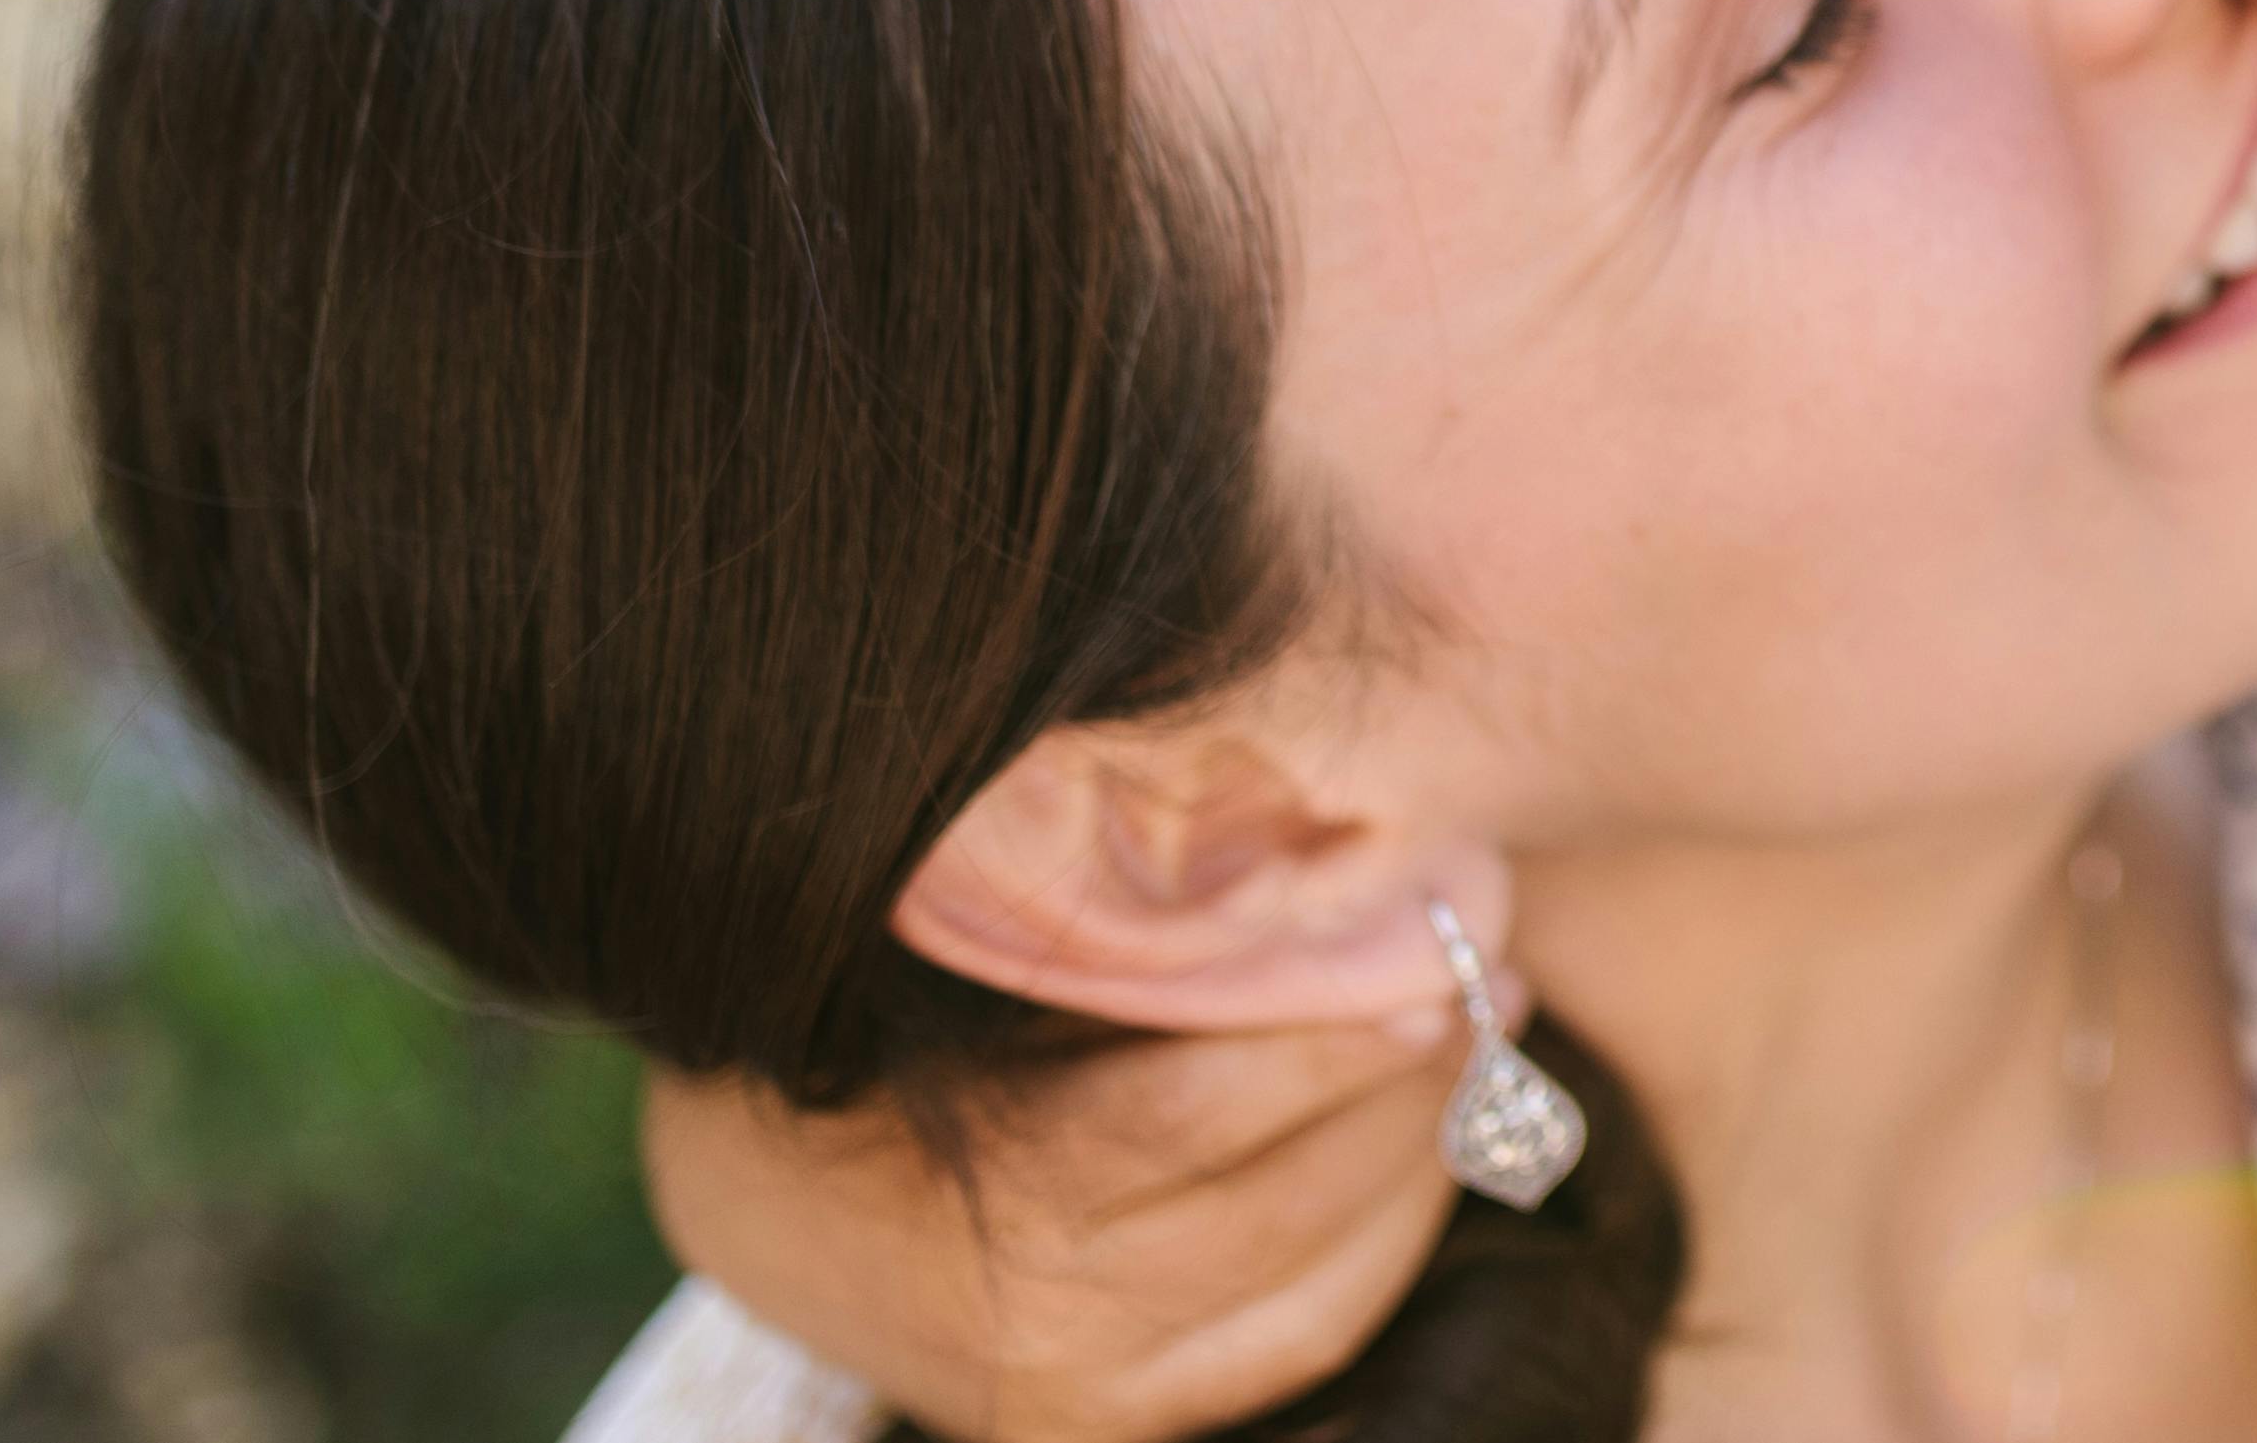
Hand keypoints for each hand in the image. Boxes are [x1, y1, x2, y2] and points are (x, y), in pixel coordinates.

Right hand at [643, 1014, 1465, 1442]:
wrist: (761, 1199)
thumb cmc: (880, 1043)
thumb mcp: (970, 972)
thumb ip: (1118, 946)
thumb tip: (1305, 870)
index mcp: (998, 1192)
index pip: (1199, 1117)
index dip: (1335, 1042)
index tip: (1441, 955)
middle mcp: (1042, 1324)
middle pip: (1286, 1209)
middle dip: (1410, 1096)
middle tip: (1495, 986)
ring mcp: (1082, 1397)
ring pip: (1318, 1292)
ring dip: (1420, 1173)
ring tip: (1480, 1058)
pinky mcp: (1107, 1432)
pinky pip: (1292, 1349)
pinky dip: (1376, 1257)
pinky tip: (1418, 1162)